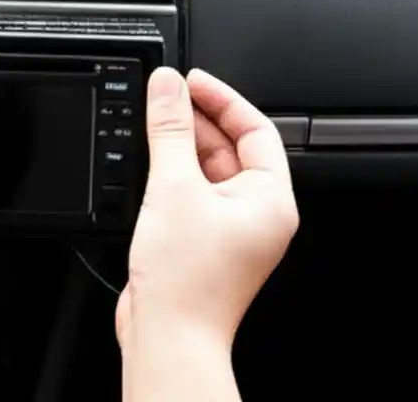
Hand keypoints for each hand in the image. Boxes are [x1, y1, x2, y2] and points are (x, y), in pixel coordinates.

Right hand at [116, 68, 298, 350]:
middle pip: (230, 148)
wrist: (169, 336)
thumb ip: (169, 130)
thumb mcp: (175, 188)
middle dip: (197, 120)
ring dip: (180, 146)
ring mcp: (229, 230)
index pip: (256, 129)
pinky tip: (146, 165)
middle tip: (163, 96)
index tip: (191, 80)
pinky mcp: (202, 243)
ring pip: (207, 171)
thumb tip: (167, 85)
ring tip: (151, 124)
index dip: (223, 99)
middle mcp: (257, 214)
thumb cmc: (188, 282)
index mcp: (271, 199)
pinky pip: (190, 194)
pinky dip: (171, 174)